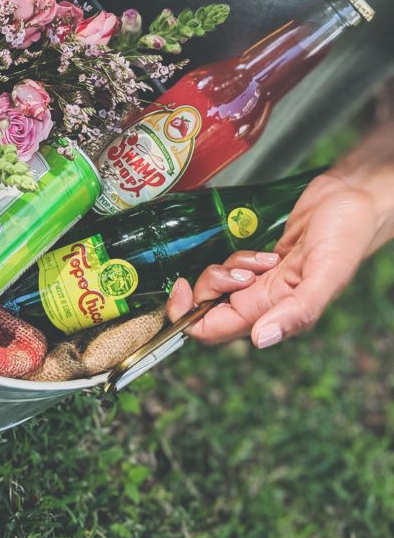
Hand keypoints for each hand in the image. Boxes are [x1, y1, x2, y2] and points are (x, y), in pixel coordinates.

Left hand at [166, 172, 390, 349]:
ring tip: (260, 257)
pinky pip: (234, 267)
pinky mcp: (265, 262)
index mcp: (276, 312)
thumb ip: (297, 311)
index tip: (183, 289)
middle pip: (211, 308)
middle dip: (209, 285)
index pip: (215, 332)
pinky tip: (264, 251)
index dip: (189, 318)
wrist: (354, 198)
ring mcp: (266, 282)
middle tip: (239, 268)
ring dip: (226, 269)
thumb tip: (260, 340)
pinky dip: (237, 257)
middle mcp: (267, 302)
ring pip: (221, 286)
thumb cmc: (348, 233)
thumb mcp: (326, 274)